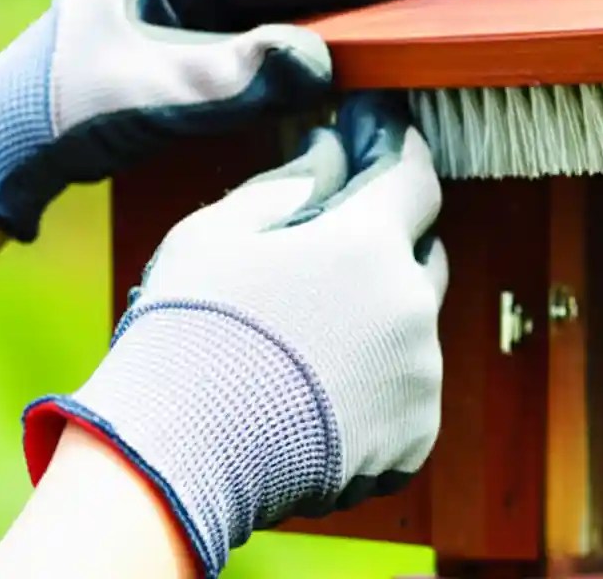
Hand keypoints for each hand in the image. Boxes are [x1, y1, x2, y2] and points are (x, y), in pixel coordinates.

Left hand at [0, 0, 456, 239]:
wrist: (14, 128)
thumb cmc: (66, 110)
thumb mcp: (141, 97)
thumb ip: (226, 79)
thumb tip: (316, 61)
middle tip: (446, 15)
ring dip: (352, 7)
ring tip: (415, 31)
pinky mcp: (201, 2)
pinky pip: (278, 7)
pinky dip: (320, 26)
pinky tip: (355, 52)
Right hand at [21, 95, 446, 577]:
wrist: (181, 456)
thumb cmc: (191, 333)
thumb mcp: (218, 233)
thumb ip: (288, 183)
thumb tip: (330, 152)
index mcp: (368, 245)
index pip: (413, 179)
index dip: (399, 157)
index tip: (384, 146)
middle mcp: (410, 308)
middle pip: (420, 256)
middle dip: (384, 247)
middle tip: (324, 259)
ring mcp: (419, 379)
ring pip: (412, 329)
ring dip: (377, 322)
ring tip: (303, 347)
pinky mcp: (414, 437)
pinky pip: (408, 394)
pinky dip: (377, 387)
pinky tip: (316, 395)